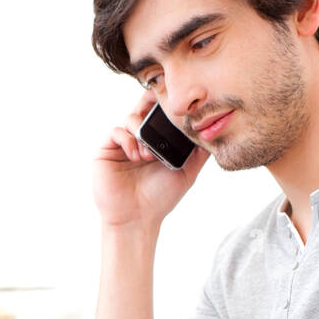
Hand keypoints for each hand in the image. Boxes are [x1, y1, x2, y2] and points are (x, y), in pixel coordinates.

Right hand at [92, 89, 210, 229]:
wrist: (137, 218)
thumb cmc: (160, 198)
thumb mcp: (187, 172)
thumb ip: (198, 152)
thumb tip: (212, 131)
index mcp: (157, 142)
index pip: (161, 115)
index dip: (166, 104)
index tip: (178, 100)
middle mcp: (139, 140)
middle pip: (144, 109)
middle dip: (153, 104)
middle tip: (163, 107)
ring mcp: (122, 145)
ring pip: (130, 118)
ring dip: (142, 132)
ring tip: (149, 155)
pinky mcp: (106, 151)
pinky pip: (116, 132)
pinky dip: (128, 139)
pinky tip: (136, 156)